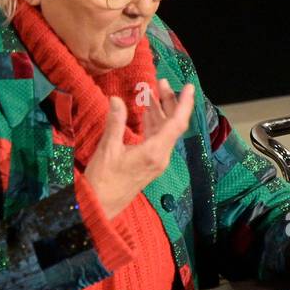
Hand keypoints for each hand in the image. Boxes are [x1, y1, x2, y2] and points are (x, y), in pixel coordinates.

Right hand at [84, 79, 195, 218]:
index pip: (177, 123)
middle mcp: (161, 156)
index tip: (188, 87)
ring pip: (163, 131)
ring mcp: (156, 160)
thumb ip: (115, 123)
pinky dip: (152, 123)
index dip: (184, 104)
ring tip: (151, 92)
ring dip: (159, 111)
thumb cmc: (103, 180)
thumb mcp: (108, 149)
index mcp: (155, 152)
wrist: (101, 206)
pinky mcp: (149, 163)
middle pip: (172, 124)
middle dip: (169, 102)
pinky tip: (145, 112)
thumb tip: (116, 100)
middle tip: (161, 82)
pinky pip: (156, 138)